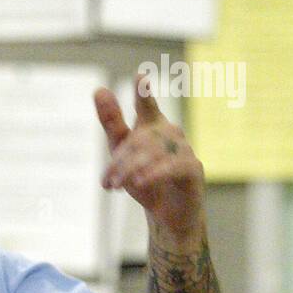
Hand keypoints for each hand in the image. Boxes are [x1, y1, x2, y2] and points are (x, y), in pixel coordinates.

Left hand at [95, 74, 204, 239]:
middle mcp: (171, 133)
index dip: (143, 92)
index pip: (146, 105)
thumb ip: (112, 124)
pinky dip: (155, 173)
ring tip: (117, 186)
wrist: (169, 216)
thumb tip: (99, 90)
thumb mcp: (122, 153)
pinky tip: (141, 182)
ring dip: (131, 169)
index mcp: (153, 126)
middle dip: (121, 160)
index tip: (140, 76)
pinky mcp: (193, 169)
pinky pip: (174, 166)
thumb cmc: (146, 180)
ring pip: (154, 153)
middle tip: (107, 181)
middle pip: (140, 139)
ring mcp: (184, 150)